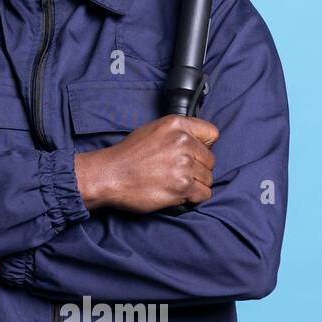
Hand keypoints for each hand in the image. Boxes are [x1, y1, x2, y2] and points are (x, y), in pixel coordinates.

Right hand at [74, 115, 218, 213]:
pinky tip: (176, 193)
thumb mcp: (152, 130)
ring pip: (208, 178)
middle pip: (210, 159)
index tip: (193, 153)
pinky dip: (192, 197)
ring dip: (194, 184)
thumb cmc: (128, 155)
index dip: (203, 145)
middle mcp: (183, 142)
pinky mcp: (183, 187)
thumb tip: (198, 142)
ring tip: (173, 183)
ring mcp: (184, 165)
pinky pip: (204, 194)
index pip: (211, 133)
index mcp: (177, 124)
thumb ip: (177, 133)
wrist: (109, 175)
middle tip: (176, 172)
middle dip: (197, 168)